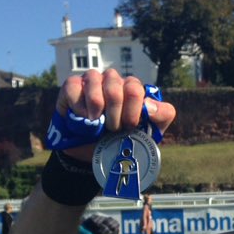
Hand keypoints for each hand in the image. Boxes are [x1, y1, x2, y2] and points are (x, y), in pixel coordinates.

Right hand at [56, 69, 175, 161]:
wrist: (93, 153)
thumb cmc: (122, 140)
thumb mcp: (149, 132)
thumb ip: (161, 116)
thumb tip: (150, 106)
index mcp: (132, 88)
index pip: (134, 89)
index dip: (131, 112)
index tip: (128, 128)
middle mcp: (113, 80)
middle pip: (115, 87)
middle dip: (114, 115)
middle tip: (112, 130)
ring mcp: (92, 80)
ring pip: (94, 81)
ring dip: (96, 110)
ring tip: (96, 125)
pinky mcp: (72, 85)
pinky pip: (74, 86)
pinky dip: (78, 107)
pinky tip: (82, 119)